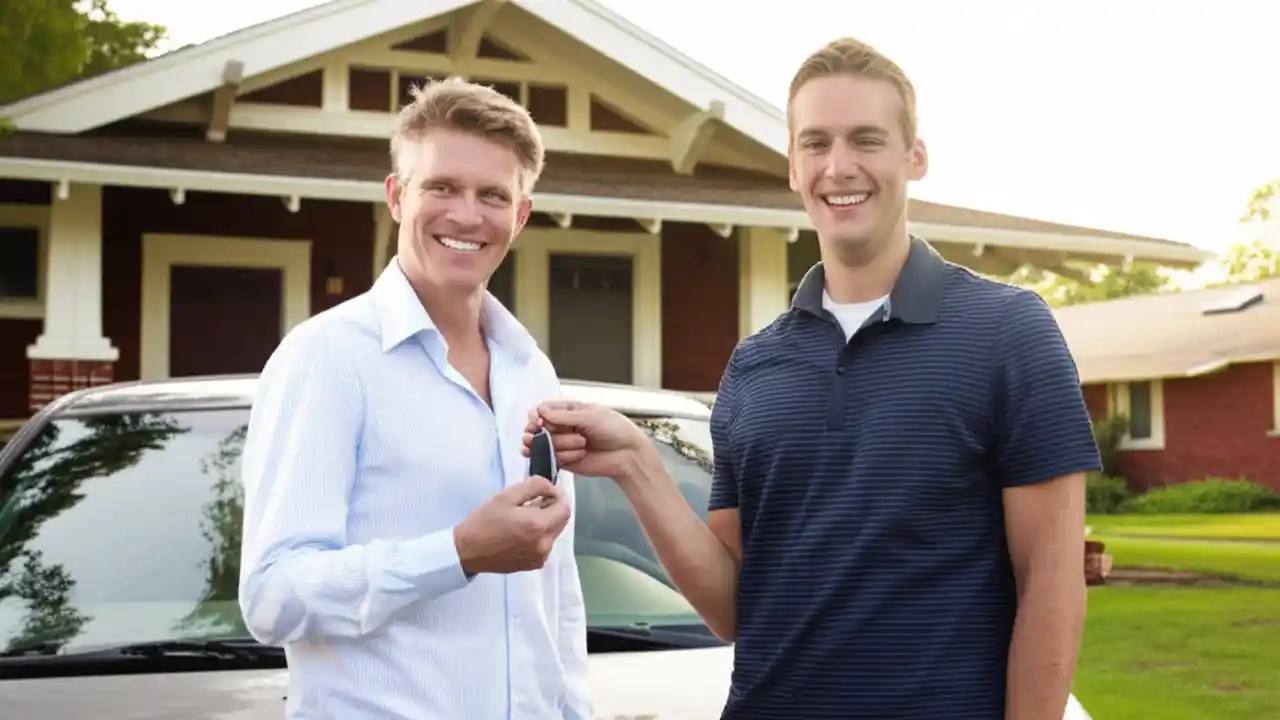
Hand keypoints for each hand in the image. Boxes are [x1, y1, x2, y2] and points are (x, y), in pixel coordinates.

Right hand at [453, 476, 570, 575]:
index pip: (565, 508)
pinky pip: (545, 545)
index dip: (557, 497)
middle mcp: (545, 544)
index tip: (543, 493)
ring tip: (522, 519)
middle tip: (530, 504)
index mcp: (539, 525)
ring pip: (553, 533)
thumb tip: (551, 488)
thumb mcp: (507, 495)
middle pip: (561, 521)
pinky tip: (519, 534)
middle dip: (551, 509)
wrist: (468, 551)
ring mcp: (541, 557)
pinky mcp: (534, 565)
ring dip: (545, 523)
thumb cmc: (485, 521)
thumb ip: (535, 486)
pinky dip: (538, 536)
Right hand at [522, 401, 650, 482]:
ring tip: (582, 444)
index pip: (542, 410)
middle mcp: (564, 427)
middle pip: (537, 429)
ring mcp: (563, 444)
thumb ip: (563, 416)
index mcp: (569, 411)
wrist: (628, 455)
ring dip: (562, 444)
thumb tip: (540, 410)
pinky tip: (578, 455)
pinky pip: (553, 459)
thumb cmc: (615, 429)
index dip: (536, 416)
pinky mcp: (566, 461)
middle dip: (539, 433)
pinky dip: (565, 457)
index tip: (538, 422)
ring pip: (545, 445)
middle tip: (539, 436)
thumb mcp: (590, 416)